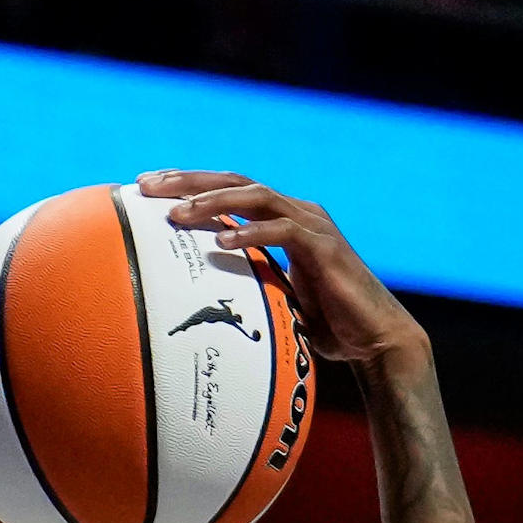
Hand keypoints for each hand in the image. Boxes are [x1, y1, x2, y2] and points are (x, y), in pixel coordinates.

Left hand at [135, 175, 417, 368]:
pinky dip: (250, 235)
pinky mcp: (324, 248)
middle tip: (147, 186)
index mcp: (283, 219)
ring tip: (178, 214)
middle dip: (189, 181)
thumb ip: (250, 288)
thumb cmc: (329, 328)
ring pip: (255, 196)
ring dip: (213, 203)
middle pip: (234, 181)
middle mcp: (297, 212)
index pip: (230, 191)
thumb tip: (205, 304)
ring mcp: (311, 226)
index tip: (149, 191)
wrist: (375, 341)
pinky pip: (281, 233)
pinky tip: (220, 244)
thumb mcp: (278, 302)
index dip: (190, 186)